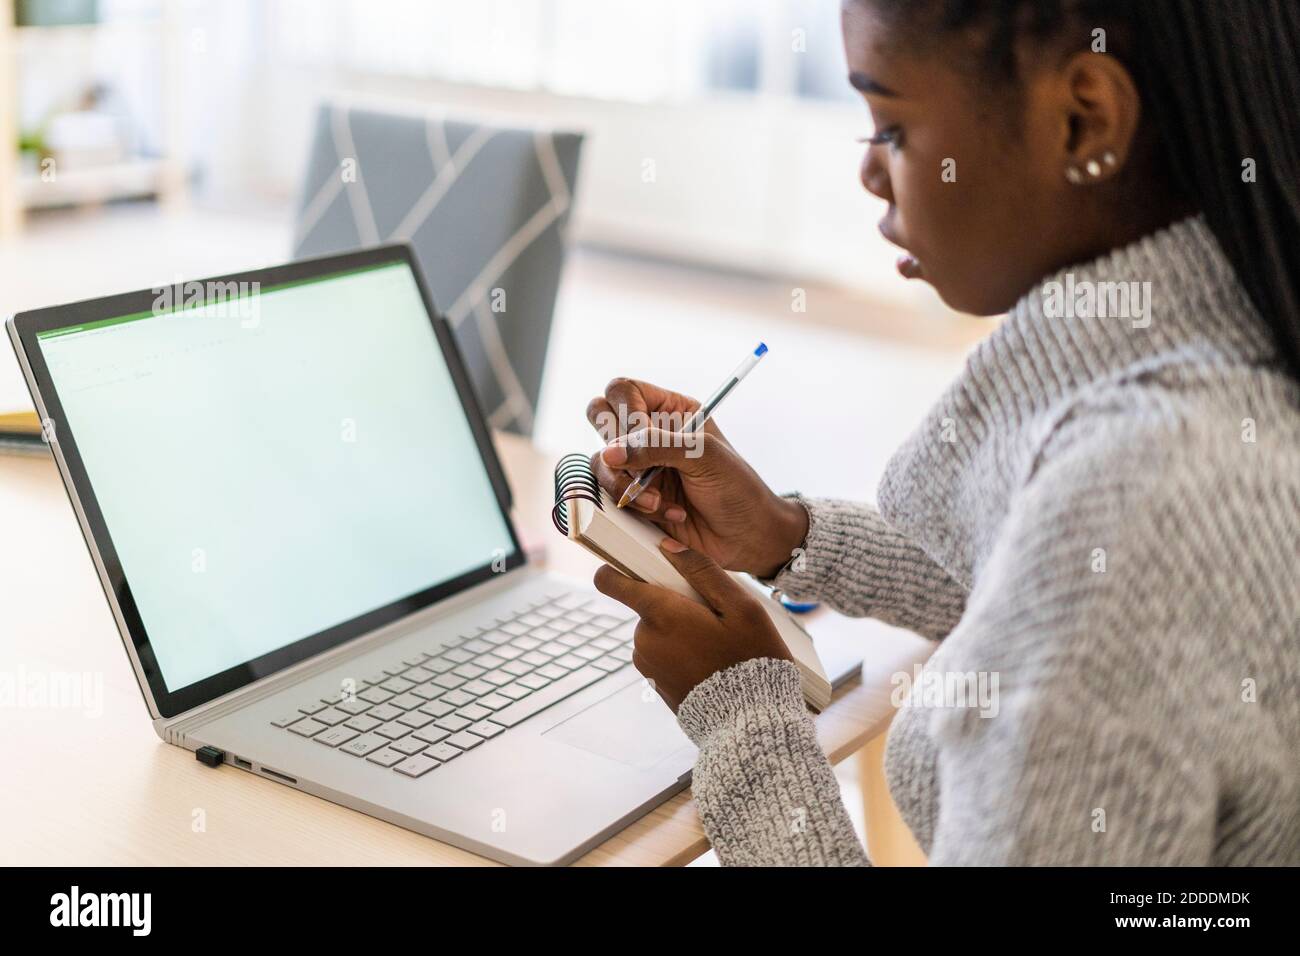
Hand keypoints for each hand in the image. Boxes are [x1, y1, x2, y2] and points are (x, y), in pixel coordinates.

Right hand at [586, 378, 807, 578]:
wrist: (747, 535)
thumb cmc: (736, 487)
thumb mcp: (703, 455)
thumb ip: (656, 446)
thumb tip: (608, 453)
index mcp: (670, 411)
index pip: (624, 391)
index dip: (626, 412)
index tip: (642, 436)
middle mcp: (648, 435)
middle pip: (600, 418)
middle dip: (615, 447)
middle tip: (641, 467)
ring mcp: (637, 467)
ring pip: (600, 462)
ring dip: (625, 484)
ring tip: (658, 501)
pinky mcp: (632, 498)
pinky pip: (608, 495)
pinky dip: (633, 506)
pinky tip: (667, 513)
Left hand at [593, 537, 792, 711]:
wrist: (750, 724)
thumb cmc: (752, 660)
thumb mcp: (742, 608)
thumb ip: (703, 572)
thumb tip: (669, 547)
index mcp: (660, 614)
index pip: (612, 583)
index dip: (615, 570)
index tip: (627, 564)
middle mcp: (644, 640)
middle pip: (648, 606)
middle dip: (674, 605)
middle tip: (713, 619)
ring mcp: (647, 665)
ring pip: (658, 631)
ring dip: (680, 631)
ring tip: (716, 646)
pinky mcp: (655, 685)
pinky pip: (664, 656)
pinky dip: (681, 653)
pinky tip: (711, 665)